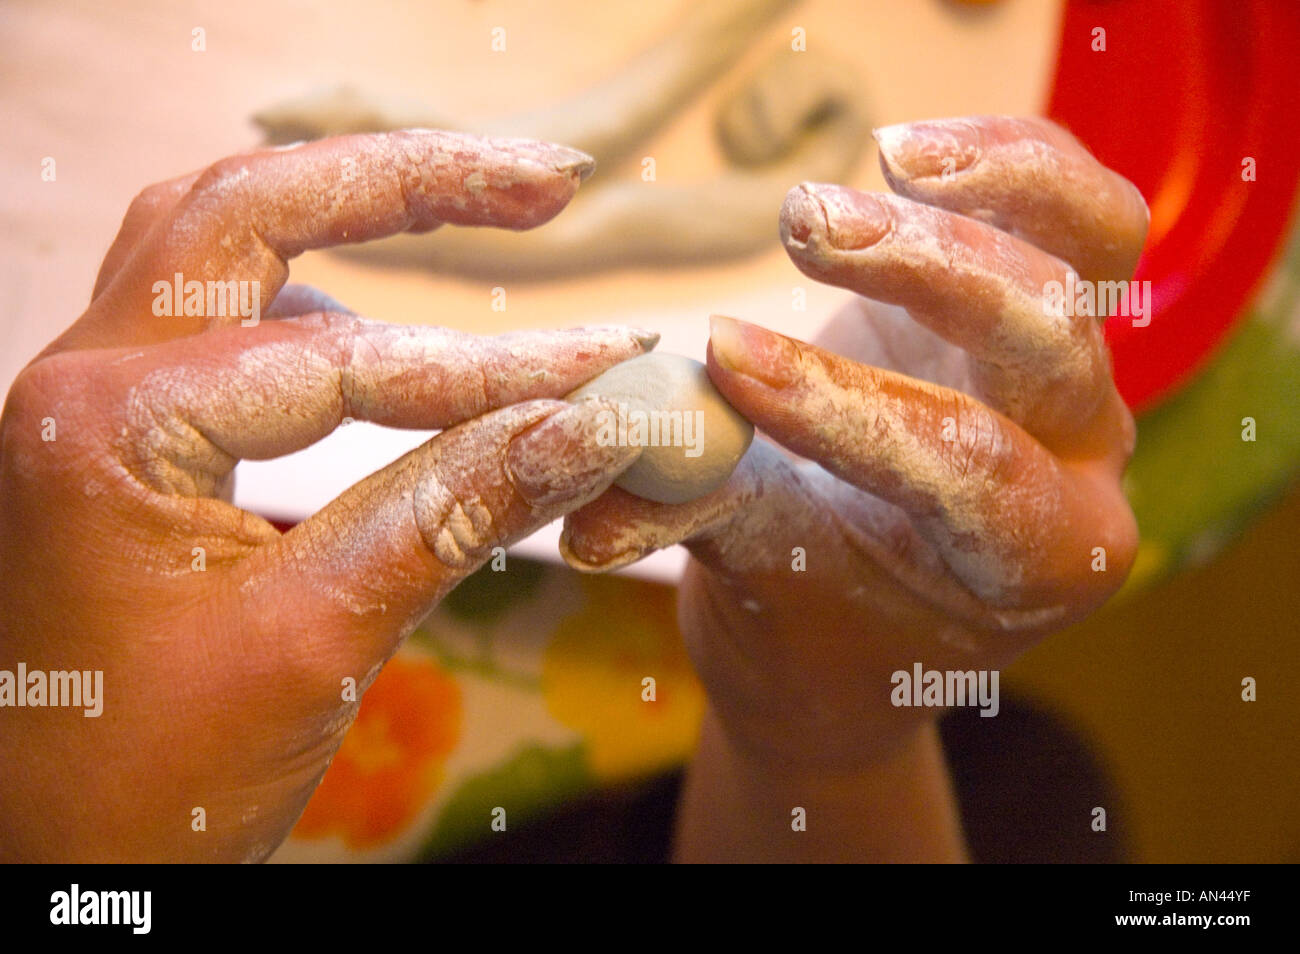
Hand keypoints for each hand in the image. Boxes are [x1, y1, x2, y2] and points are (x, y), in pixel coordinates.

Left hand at [0, 130, 653, 860]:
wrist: (43, 862)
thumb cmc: (144, 783)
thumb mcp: (314, 644)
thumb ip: (451, 514)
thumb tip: (588, 429)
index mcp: (113, 427)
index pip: (345, 363)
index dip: (497, 373)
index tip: (614, 366)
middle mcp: (84, 381)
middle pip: (254, 211)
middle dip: (408, 181)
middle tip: (544, 178)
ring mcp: (92, 404)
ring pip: (219, 245)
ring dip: (345, 209)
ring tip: (467, 195)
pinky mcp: (119, 441)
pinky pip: (208, 316)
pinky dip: (302, 288)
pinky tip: (371, 298)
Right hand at [563, 117, 1145, 773]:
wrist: (858, 621)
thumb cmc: (808, 620)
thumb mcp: (752, 580)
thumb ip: (690, 508)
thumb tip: (600, 447)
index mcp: (1035, 563)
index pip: (965, 468)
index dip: (843, 407)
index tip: (722, 354)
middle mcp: (1081, 466)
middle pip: (1045, 340)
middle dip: (925, 271)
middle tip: (803, 226)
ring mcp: (1069, 384)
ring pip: (1089, 254)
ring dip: (990, 189)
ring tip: (886, 155)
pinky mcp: (1039, 316)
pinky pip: (1068, 216)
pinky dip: (1005, 162)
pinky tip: (909, 153)